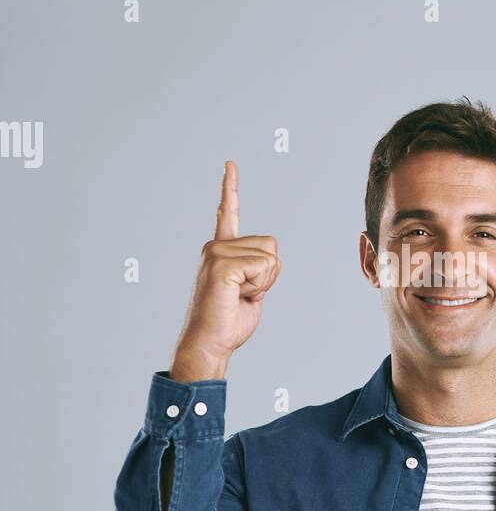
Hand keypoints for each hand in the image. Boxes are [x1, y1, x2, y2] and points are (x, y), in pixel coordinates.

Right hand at [169, 161, 280, 380]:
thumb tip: (266, 262)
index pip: (227, 214)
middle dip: (268, 275)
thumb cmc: (227, 323)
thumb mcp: (248, 291)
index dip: (230, 189)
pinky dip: (260, 286)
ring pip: (270, 257)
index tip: (230, 165)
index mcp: (219, 251)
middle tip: (245, 294)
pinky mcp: (222, 264)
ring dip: (265, 282)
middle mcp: (215, 246)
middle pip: (271, 246)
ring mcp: (216, 254)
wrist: (208, 344)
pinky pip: (264, 268)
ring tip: (240, 296)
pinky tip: (238, 296)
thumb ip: (256, 271)